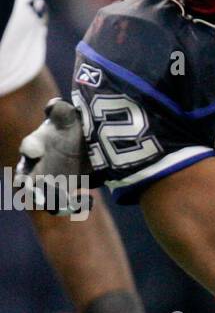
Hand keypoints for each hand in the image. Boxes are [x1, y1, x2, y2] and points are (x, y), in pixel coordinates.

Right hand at [16, 99, 94, 214]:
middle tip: (39, 190)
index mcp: (37, 144)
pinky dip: (75, 206)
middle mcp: (36, 165)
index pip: (28, 146)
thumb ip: (60, 111)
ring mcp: (48, 182)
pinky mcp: (63, 194)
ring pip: (44, 199)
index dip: (30, 148)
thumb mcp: (68, 116)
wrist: (86, 144)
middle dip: (30, 187)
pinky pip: (63, 206)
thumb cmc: (70, 128)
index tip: (38, 151)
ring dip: (54, 201)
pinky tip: (90, 199)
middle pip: (26, 181)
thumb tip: (53, 105)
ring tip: (70, 200)